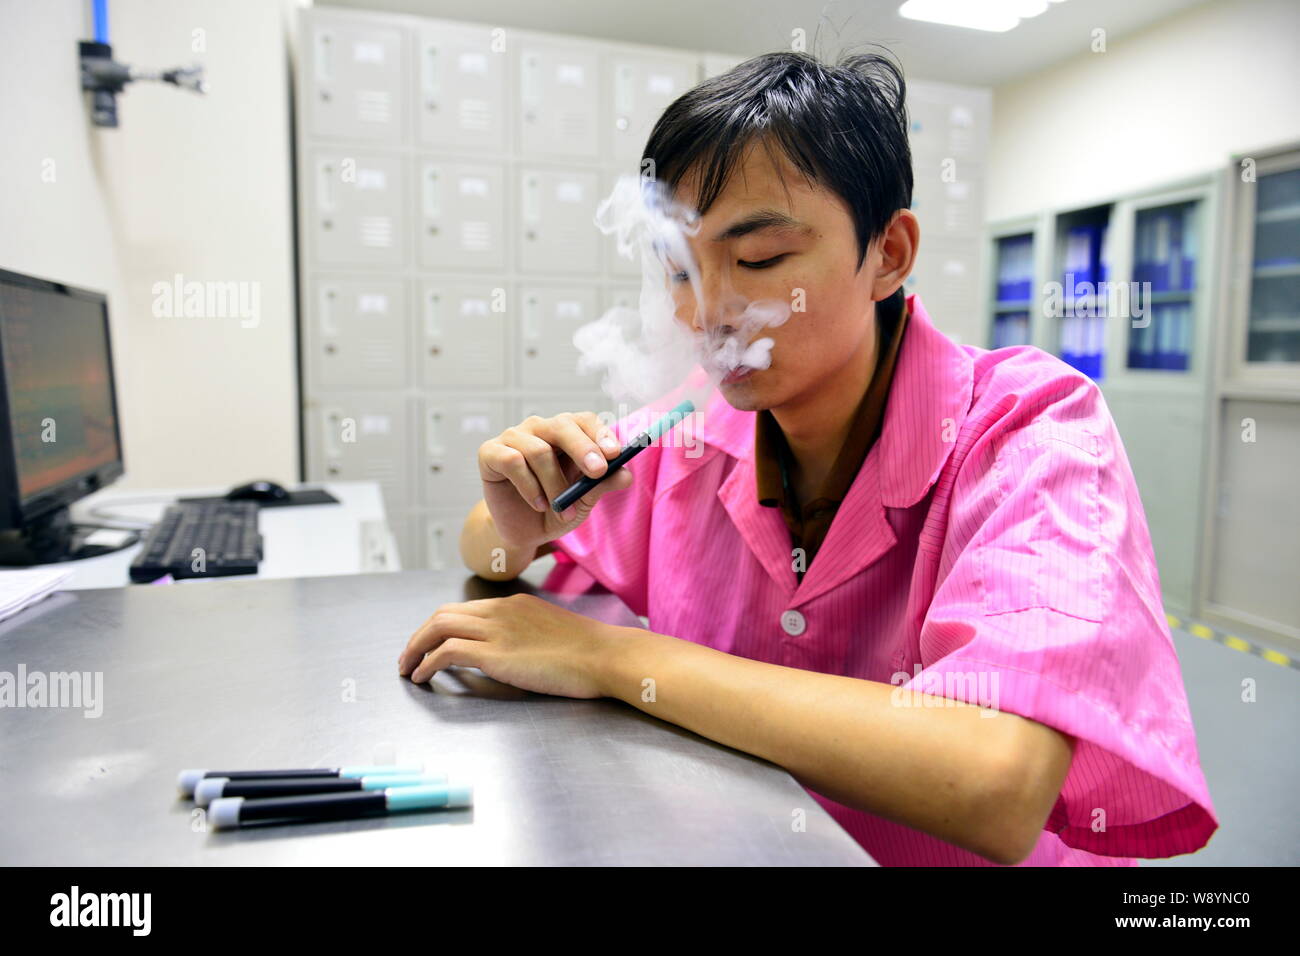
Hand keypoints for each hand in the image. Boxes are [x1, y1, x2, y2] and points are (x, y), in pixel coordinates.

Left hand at [398, 593, 630, 698]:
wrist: (604, 655)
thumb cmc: (589, 652)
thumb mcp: (552, 632)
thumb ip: (527, 635)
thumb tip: (513, 651)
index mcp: (513, 604)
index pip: (464, 609)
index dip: (439, 626)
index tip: (429, 644)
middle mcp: (500, 611)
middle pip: (443, 614)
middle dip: (419, 635)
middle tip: (408, 656)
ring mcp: (496, 630)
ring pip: (438, 628)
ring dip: (415, 648)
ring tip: (407, 668)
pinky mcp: (495, 654)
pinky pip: (446, 652)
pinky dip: (427, 663)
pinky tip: (422, 677)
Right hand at [478, 412, 632, 552]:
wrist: (522, 531)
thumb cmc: (554, 508)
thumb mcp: (583, 501)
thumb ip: (602, 484)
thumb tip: (626, 475)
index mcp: (566, 432)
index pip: (585, 420)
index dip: (601, 434)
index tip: (616, 454)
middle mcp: (540, 428)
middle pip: (563, 425)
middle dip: (583, 449)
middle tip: (597, 472)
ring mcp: (514, 437)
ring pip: (539, 451)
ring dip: (555, 485)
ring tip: (560, 509)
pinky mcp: (490, 452)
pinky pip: (513, 461)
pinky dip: (529, 486)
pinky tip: (538, 503)